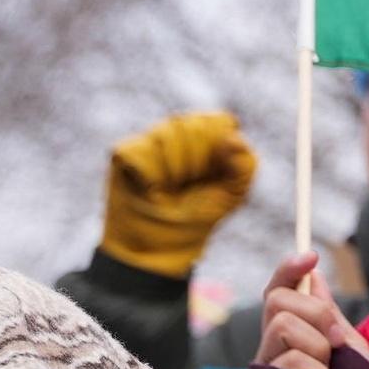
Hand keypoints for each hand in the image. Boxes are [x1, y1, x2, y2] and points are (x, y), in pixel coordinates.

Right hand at [100, 111, 258, 277]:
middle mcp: (178, 134)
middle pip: (192, 125)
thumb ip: (245, 164)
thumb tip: (231, 137)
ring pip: (165, 135)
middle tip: (188, 186)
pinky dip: (149, 175)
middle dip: (195, 161)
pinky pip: (141, 152)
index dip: (218, 147)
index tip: (215, 174)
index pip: (217, 122)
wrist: (158, 246)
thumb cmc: (195, 218)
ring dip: (173, 170)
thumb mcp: (232, 195)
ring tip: (168, 189)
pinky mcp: (123, 154)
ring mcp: (149, 141)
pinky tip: (149, 189)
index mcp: (206, 138)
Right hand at [252, 253, 368, 368]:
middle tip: (338, 344)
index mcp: (295, 334)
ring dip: (319, 348)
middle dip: (317, 313)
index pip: (279, 291)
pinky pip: (288, 359)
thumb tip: (312, 277)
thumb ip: (329, 314)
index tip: (310, 255)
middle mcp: (273, 348)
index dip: (289, 270)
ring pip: (281, 325)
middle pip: (277, 300)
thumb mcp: (353, 347)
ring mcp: (265, 368)